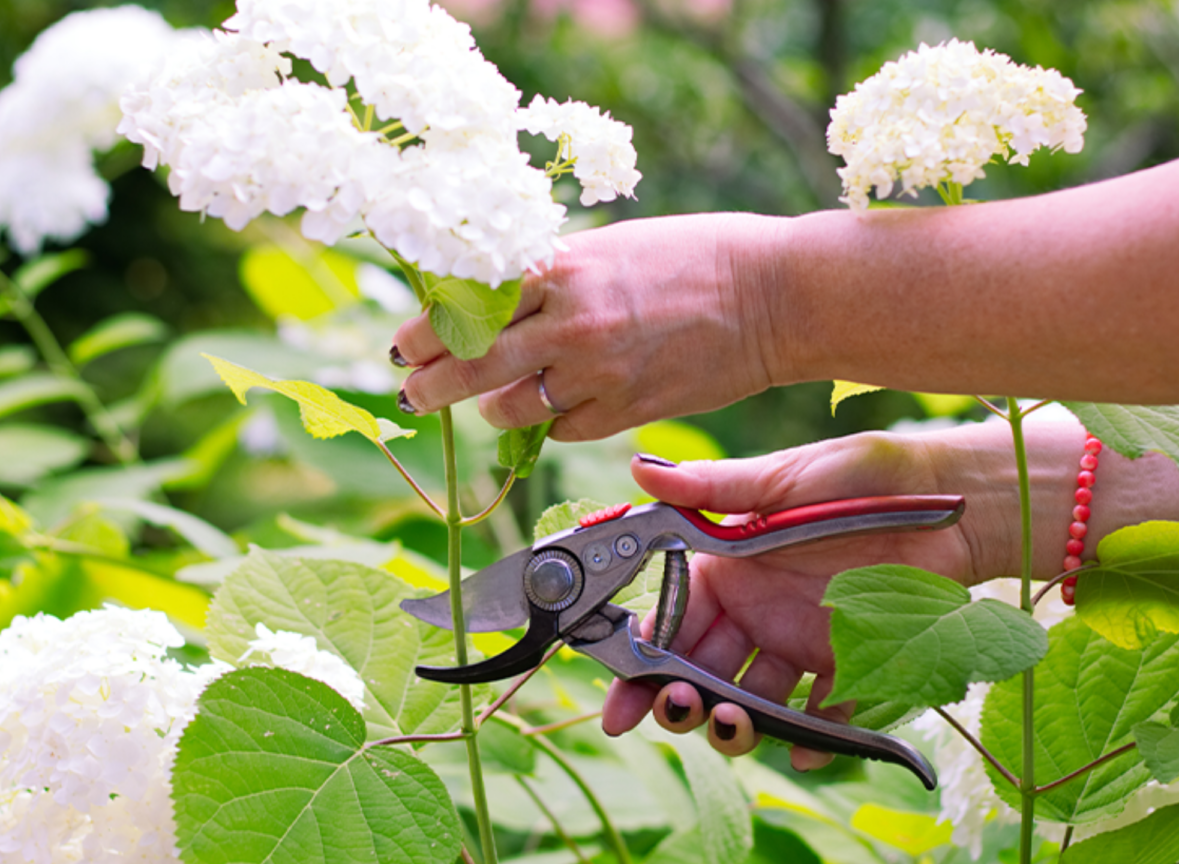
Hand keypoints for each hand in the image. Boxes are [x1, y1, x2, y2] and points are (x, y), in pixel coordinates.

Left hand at [391, 213, 787, 440]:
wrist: (773, 295)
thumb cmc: (694, 257)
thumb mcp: (609, 249)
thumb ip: (551, 277)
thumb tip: (494, 302)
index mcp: (561, 267)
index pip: (466, 303)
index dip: (424, 328)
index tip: (405, 343)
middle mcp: (570, 321)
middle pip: (469, 364)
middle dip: (429, 385)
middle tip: (412, 391)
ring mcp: (596, 371)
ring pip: (508, 408)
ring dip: (492, 407)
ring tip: (494, 400)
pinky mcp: (625, 410)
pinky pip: (561, 429)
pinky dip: (552, 422)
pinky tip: (561, 405)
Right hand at [601, 431, 997, 768]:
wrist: (949, 499)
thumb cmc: (861, 478)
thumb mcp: (782, 481)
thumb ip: (711, 489)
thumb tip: (639, 468)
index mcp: (730, 567)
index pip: (670, 620)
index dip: (640, 660)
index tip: (619, 698)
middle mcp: (758, 610)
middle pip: (702, 670)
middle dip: (680, 700)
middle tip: (679, 711)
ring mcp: (801, 642)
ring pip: (752, 699)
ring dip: (734, 722)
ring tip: (735, 723)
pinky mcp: (850, 667)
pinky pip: (823, 716)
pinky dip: (810, 741)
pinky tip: (801, 749)